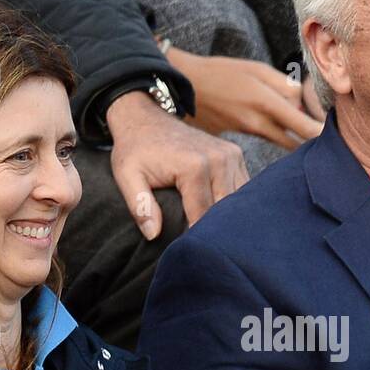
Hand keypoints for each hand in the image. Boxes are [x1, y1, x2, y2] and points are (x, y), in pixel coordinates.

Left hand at [106, 91, 248, 237]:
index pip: (203, 216)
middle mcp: (219, 160)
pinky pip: (242, 188)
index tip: (188, 252)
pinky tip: (222, 216)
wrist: (146, 118)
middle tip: (205, 249)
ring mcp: (231, 155)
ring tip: (215, 235)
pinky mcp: (235, 154)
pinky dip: (233, 203)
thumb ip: (139, 205)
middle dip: (215, 230)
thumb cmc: (135, 150)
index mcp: (195, 167)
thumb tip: (153, 234)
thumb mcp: (127, 175)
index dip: (196, 237)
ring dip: (227, 218)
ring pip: (237, 201)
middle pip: (225, 210)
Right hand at [167, 47, 323, 148]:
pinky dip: (279, 135)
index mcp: (266, 103)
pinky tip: (282, 127)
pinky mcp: (242, 137)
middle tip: (324, 134)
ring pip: (283, 142)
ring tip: (306, 130)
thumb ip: (282, 84)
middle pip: (297, 142)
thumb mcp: (255, 69)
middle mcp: (259, 123)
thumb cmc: (221, 72)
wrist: (185, 87)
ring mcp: (250, 133)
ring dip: (295, 138)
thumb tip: (302, 99)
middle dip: (310, 140)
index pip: (304, 127)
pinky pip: (268, 139)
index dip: (322, 133)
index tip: (334, 131)